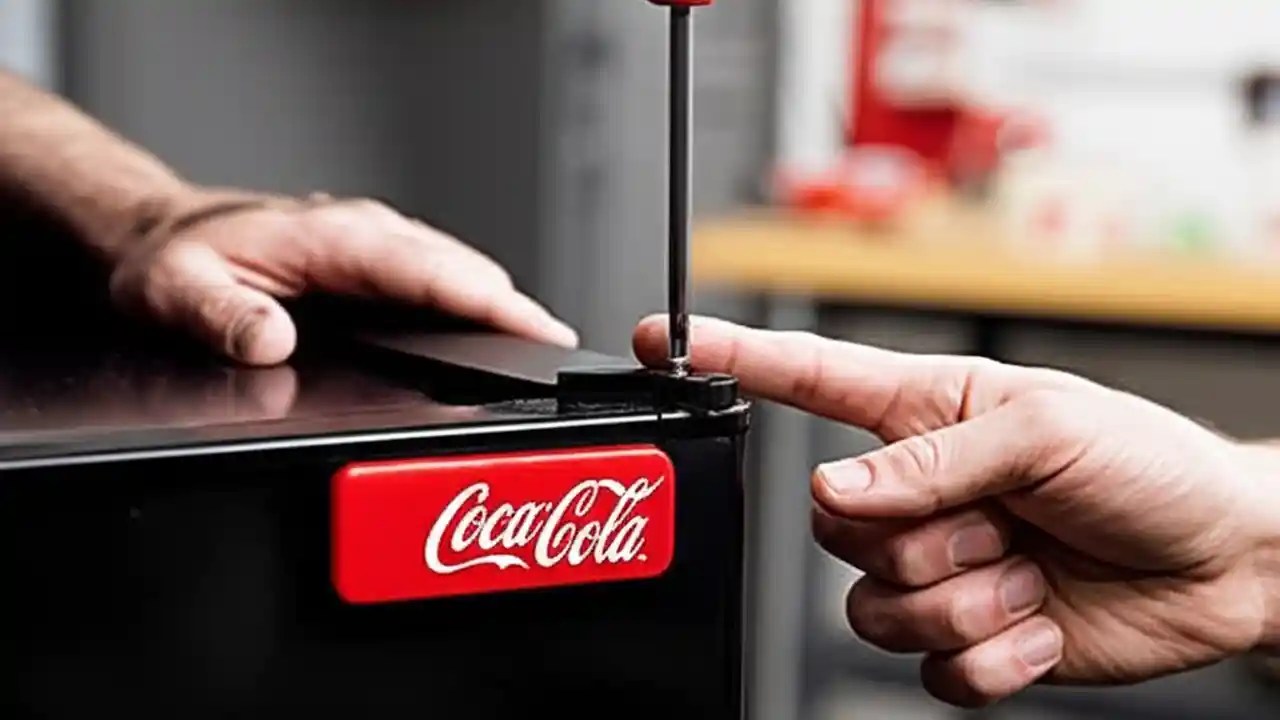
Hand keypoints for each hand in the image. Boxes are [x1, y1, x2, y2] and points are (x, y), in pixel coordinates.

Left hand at [107, 188, 576, 364]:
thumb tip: (271, 339)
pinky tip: (495, 338)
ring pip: (462, 275)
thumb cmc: (178, 259)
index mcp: (336, 239)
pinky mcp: (381, 265)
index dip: (493, 305)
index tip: (541, 333)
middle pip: (466, 273)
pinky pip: (444, 282)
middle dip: (520, 314)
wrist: (169, 236)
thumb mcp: (179, 290)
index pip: (431, 272)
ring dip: (506, 310)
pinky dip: (477, 307)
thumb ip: (223, 317)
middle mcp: (368, 235)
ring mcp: (379, 248)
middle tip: (563, 364)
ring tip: (547, 355)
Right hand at [633, 315, 1279, 707]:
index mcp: (924, 414)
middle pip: (832, 525)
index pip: (803, 380)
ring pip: (875, 607)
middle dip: (918, 536)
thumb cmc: (1147, 467)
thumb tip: (836, 489)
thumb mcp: (1043, 430)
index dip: (730, 358)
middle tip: (995, 521)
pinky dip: (994, 655)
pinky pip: (931, 671)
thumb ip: (929, 460)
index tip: (661, 340)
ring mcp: (938, 566)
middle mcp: (916, 491)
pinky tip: (1038, 619)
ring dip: (965, 599)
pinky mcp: (967, 636)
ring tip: (1027, 571)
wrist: (1224, 562)